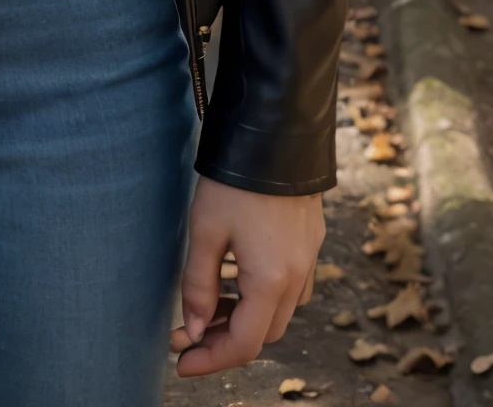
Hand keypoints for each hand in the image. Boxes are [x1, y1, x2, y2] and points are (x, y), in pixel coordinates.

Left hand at [170, 176, 323, 376]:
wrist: (276, 132)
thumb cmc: (235, 180)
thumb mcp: (205, 230)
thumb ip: (198, 285)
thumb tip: (194, 328)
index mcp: (271, 280)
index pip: (244, 344)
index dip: (211, 359)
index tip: (182, 361)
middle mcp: (298, 276)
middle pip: (265, 333)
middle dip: (226, 339)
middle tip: (189, 330)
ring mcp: (309, 258)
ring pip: (280, 310)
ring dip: (246, 317)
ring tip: (209, 303)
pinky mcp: (311, 240)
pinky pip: (291, 285)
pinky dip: (263, 294)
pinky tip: (237, 276)